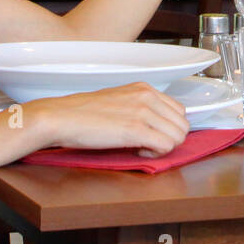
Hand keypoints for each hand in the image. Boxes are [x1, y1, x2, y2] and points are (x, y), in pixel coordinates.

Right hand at [28, 83, 190, 156]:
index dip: (169, 127)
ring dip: (164, 147)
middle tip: (148, 145)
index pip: (179, 110)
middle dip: (170, 139)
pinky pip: (165, 145)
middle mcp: (147, 96)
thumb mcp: (118, 101)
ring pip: (178, 136)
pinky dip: (156, 154)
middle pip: (182, 124)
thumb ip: (140, 108)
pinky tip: (138, 151)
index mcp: (144, 89)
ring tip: (142, 148)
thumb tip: (155, 125)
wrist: (61, 117)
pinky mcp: (134, 129)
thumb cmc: (83, 113)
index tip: (152, 134)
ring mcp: (142, 112)